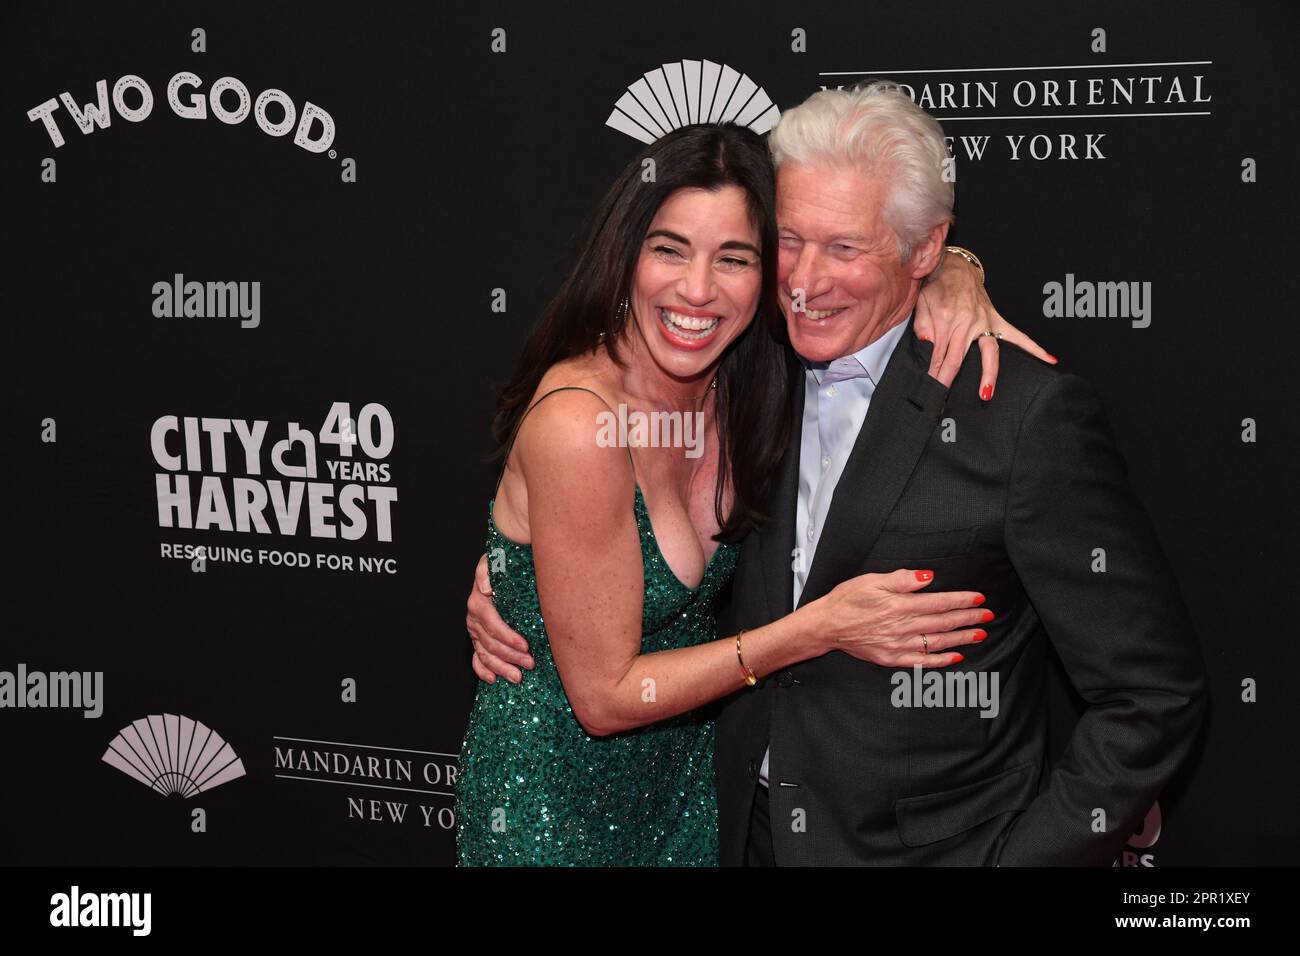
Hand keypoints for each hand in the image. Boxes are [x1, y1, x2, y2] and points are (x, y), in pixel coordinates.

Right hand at [465, 553, 534, 683]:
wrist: (498, 569)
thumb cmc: (500, 566)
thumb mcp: (494, 562)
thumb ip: (487, 571)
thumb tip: (486, 588)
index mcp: (478, 602)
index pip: (493, 625)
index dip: (508, 637)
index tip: (525, 646)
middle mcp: (474, 618)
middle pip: (491, 643)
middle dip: (511, 656)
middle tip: (530, 663)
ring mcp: (475, 630)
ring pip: (485, 654)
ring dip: (501, 667)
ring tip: (518, 677)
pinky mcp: (478, 638)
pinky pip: (476, 658)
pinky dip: (483, 670)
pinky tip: (493, 679)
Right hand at [806, 568, 991, 666]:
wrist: (826, 625)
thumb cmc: (847, 600)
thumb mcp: (871, 580)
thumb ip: (901, 579)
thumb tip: (928, 577)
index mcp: (899, 605)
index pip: (939, 602)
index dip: (962, 601)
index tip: (978, 599)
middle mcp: (902, 627)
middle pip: (943, 623)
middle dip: (968, 618)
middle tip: (987, 616)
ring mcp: (898, 645)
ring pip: (937, 642)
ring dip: (961, 638)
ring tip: (979, 634)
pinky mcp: (892, 658)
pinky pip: (921, 661)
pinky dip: (940, 660)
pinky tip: (955, 657)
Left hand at [914, 250, 1056, 399]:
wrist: (955, 266)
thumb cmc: (937, 285)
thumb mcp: (921, 302)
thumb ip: (922, 325)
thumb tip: (928, 346)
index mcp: (947, 320)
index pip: (939, 354)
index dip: (934, 373)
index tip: (931, 388)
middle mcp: (968, 322)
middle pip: (959, 358)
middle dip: (950, 380)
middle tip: (943, 399)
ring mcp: (985, 322)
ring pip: (990, 353)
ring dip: (988, 375)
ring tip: (987, 394)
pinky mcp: (996, 319)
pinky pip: (1017, 335)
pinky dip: (1034, 348)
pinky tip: (1049, 359)